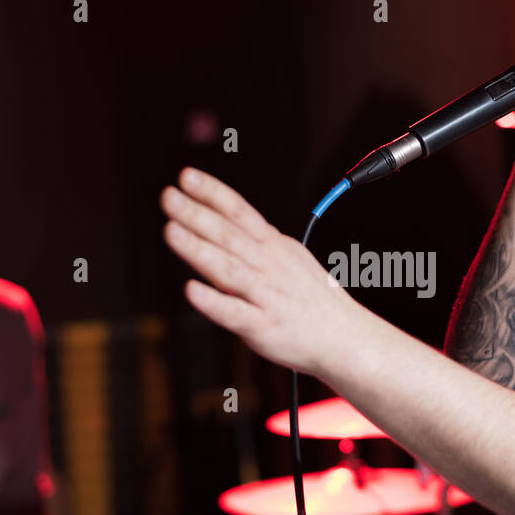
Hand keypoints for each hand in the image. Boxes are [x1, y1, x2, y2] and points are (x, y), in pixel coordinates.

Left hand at [161, 168, 371, 377]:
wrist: (346, 337)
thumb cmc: (314, 300)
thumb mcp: (291, 257)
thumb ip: (257, 241)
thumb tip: (227, 220)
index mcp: (274, 247)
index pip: (240, 212)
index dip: (213, 193)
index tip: (187, 177)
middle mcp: (269, 266)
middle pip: (229, 235)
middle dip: (196, 214)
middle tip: (169, 197)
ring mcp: (266, 295)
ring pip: (228, 269)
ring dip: (198, 249)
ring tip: (172, 231)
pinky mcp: (263, 326)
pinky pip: (235, 313)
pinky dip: (213, 302)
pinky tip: (192, 291)